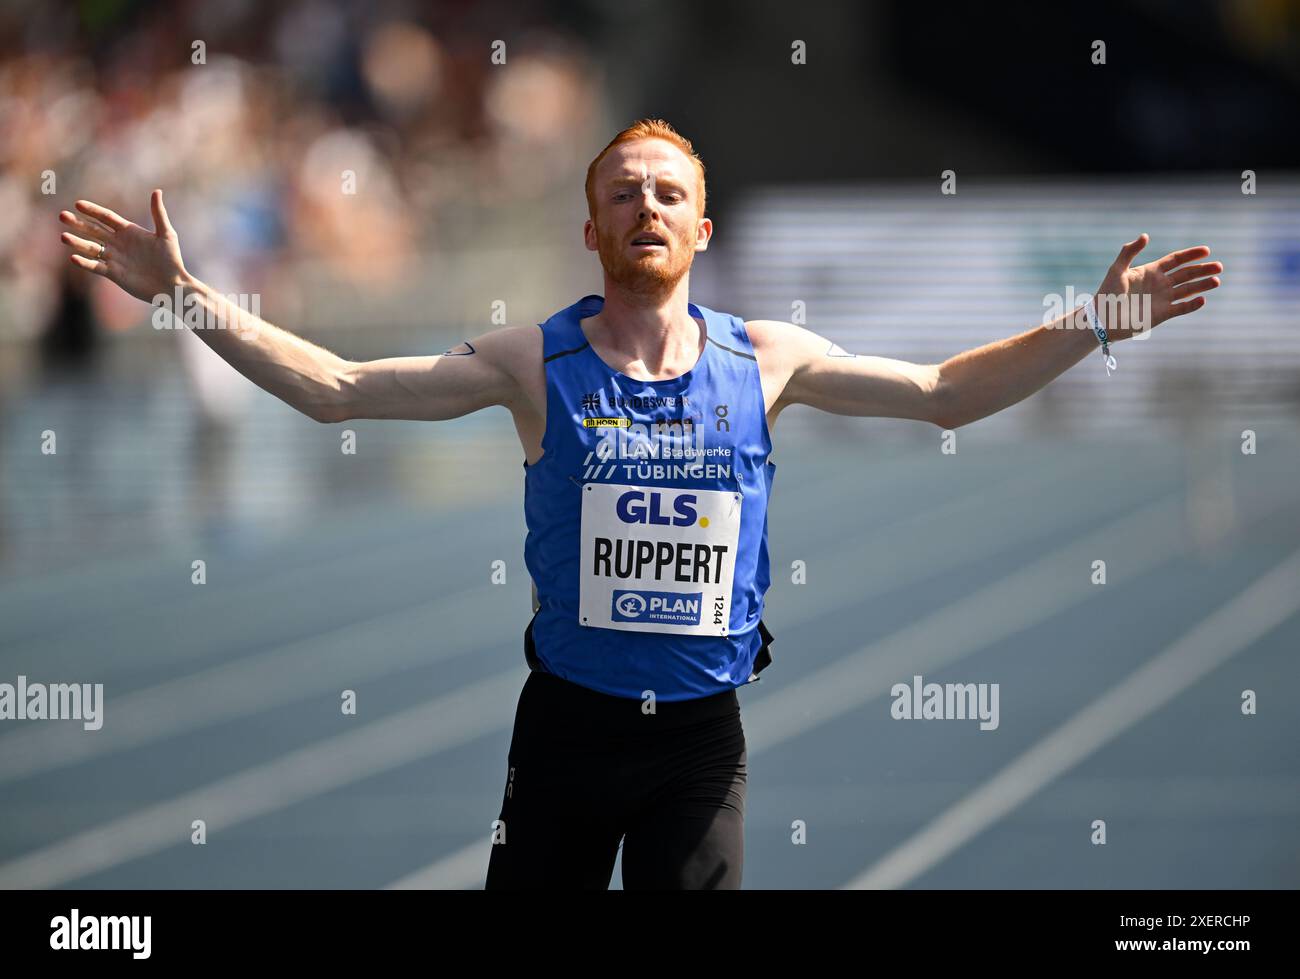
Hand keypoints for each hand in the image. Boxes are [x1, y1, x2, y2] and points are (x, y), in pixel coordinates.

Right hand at [58, 190, 187, 302]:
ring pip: (91, 248)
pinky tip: (74, 257)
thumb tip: (157, 191)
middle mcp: (118, 243)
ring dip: (77, 242)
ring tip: (63, 236)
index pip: (106, 218)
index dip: (92, 211)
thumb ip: (158, 214)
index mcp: (128, 231)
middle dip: (78, 224)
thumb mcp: (166, 235)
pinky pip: (95, 267)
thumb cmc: (172, 260)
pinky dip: (85, 263)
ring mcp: (115, 258)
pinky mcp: (114, 274)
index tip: (78, 204)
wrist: (172, 286)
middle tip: (62, 216)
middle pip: (94, 230)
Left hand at [1090, 234, 1221, 340]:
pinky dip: (1193, 305)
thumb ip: (1129, 252)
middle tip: (1219, 266)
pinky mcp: (1162, 315)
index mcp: (1151, 271)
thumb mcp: (1117, 270)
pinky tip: (1203, 299)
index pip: (1176, 260)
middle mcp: (1160, 284)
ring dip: (1203, 285)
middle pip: (1187, 274)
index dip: (1191, 254)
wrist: (1102, 319)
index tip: (1206, 250)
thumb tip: (1145, 235)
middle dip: (1203, 270)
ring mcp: (1162, 299)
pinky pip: (1182, 308)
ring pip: (1188, 290)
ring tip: (1217, 281)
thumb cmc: (1107, 293)